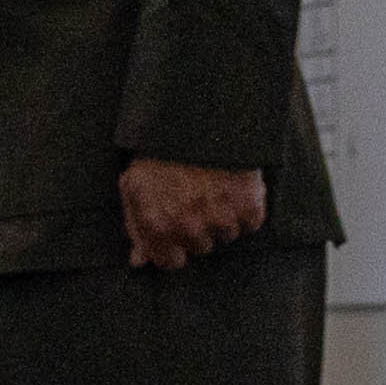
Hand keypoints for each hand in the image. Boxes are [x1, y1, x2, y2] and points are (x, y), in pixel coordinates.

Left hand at [119, 155, 269, 270]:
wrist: (198, 122)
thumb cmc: (161, 154)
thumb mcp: (134, 186)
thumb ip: (136, 227)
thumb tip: (139, 261)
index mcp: (158, 223)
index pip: (170, 262)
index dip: (173, 250)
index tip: (176, 239)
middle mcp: (190, 225)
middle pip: (200, 248)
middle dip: (196, 231)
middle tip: (195, 202)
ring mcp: (221, 216)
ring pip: (226, 236)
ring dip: (222, 219)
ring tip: (213, 190)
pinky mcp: (250, 205)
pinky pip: (251, 224)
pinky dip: (246, 211)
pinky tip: (233, 190)